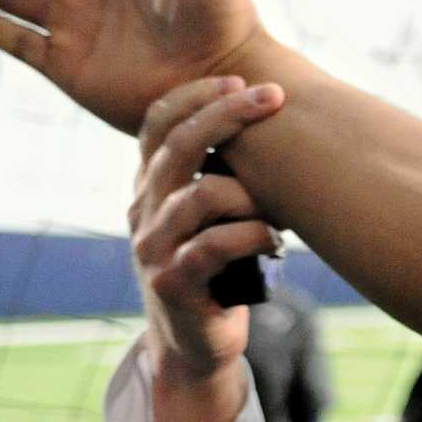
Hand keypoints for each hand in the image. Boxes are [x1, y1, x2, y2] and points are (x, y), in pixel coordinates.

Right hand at [129, 77, 287, 421]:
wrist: (195, 342)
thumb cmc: (217, 269)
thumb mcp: (212, 215)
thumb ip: (221, 173)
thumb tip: (270, 114)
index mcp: (150, 187)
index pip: (156, 123)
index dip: (195, 95)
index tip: (241, 79)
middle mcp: (142, 210)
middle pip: (177, 145)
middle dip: (227, 114)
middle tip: (273, 96)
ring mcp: (152, 248)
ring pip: (203, 195)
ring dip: (254, 195)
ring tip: (279, 214)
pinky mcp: (173, 283)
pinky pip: (215, 245)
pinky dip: (255, 236)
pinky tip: (274, 243)